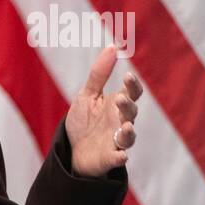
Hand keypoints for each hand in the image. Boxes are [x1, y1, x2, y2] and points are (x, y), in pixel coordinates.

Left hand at [65, 44, 141, 177]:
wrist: (72, 150)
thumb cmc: (84, 121)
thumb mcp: (87, 95)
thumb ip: (99, 74)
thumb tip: (113, 47)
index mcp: (117, 104)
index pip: (132, 92)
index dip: (132, 85)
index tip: (128, 77)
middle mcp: (120, 121)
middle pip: (131, 112)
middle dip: (127, 106)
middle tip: (120, 99)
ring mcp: (116, 140)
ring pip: (128, 136)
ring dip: (128, 132)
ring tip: (126, 127)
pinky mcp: (109, 157)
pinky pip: (117, 158)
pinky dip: (120, 157)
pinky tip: (121, 156)